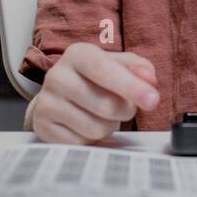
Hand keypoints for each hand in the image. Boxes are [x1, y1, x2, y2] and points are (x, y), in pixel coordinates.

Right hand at [27, 41, 158, 143]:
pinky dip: (91, 138)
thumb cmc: (96, 78)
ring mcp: (46, 103)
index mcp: (77, 54)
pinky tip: (85, 124)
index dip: (131, 86)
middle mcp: (57, 76)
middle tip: (125, 106)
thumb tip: (149, 79)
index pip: (104, 69)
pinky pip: (81, 143)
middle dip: (126, 110)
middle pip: (106, 105)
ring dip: (109, 125)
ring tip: (102, 114)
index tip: (153, 100)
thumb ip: (140, 68)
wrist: (60, 95)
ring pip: (96, 128)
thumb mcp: (119, 64)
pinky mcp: (42, 128)